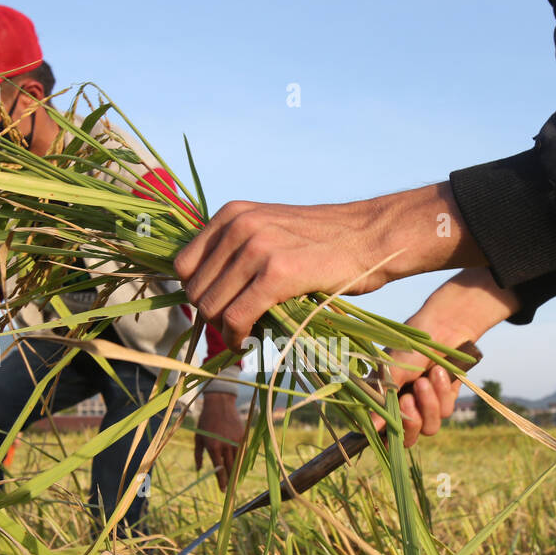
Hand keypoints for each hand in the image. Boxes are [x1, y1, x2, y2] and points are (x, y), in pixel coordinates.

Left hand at [174, 183, 483, 351]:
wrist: (372, 238)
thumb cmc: (324, 242)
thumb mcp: (271, 230)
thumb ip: (237, 248)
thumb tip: (204, 291)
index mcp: (232, 214)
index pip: (183, 266)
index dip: (198, 292)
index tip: (219, 306)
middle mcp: (239, 226)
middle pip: (194, 290)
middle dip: (211, 315)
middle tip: (235, 326)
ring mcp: (256, 248)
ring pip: (211, 306)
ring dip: (224, 329)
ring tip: (244, 333)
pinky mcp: (276, 274)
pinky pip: (236, 317)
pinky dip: (237, 336)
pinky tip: (248, 341)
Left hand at [195, 391, 246, 489]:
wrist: (220, 404)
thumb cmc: (205, 421)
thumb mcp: (198, 438)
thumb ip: (198, 455)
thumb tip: (199, 470)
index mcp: (213, 446)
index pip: (219, 469)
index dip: (222, 481)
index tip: (223, 490)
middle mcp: (226, 445)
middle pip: (230, 468)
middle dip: (231, 480)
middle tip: (231, 490)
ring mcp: (236, 441)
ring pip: (239, 461)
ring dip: (237, 472)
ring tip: (236, 481)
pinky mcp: (243, 436)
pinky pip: (244, 452)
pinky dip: (243, 460)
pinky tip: (241, 467)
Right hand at [371, 268, 521, 447]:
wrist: (441, 328)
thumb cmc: (410, 346)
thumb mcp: (391, 371)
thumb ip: (382, 400)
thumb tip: (369, 428)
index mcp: (386, 403)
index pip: (384, 435)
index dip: (386, 440)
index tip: (387, 432)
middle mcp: (406, 409)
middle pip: (408, 439)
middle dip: (410, 422)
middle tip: (407, 399)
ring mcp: (426, 406)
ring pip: (429, 427)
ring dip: (427, 403)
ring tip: (424, 379)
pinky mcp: (446, 400)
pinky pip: (446, 411)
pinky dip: (442, 391)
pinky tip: (438, 372)